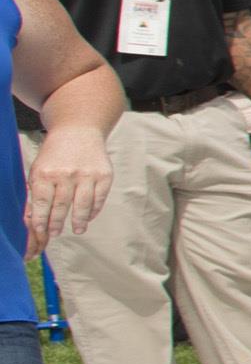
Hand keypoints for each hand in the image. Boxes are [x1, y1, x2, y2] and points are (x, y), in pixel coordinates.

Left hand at [24, 126, 109, 254]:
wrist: (78, 130)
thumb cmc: (55, 153)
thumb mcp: (39, 167)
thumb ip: (37, 189)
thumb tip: (34, 215)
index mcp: (45, 173)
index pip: (42, 203)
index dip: (41, 219)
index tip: (41, 230)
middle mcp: (66, 174)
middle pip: (61, 206)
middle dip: (57, 223)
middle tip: (56, 233)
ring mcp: (87, 175)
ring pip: (82, 206)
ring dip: (79, 221)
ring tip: (77, 230)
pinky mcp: (104, 176)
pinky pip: (99, 199)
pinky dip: (94, 210)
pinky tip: (88, 217)